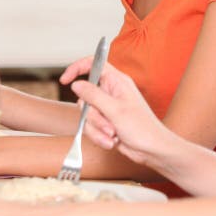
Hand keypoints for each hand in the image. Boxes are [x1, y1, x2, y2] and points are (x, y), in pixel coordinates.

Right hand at [59, 59, 174, 167]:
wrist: (151, 150)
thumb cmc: (142, 128)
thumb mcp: (115, 110)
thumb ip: (93, 95)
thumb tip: (76, 84)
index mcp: (117, 81)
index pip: (94, 64)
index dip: (77, 68)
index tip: (65, 80)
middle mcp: (111, 92)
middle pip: (85, 96)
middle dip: (93, 115)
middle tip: (109, 124)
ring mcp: (108, 108)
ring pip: (87, 115)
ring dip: (98, 128)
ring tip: (113, 134)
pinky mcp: (106, 122)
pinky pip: (91, 127)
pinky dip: (99, 136)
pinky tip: (112, 141)